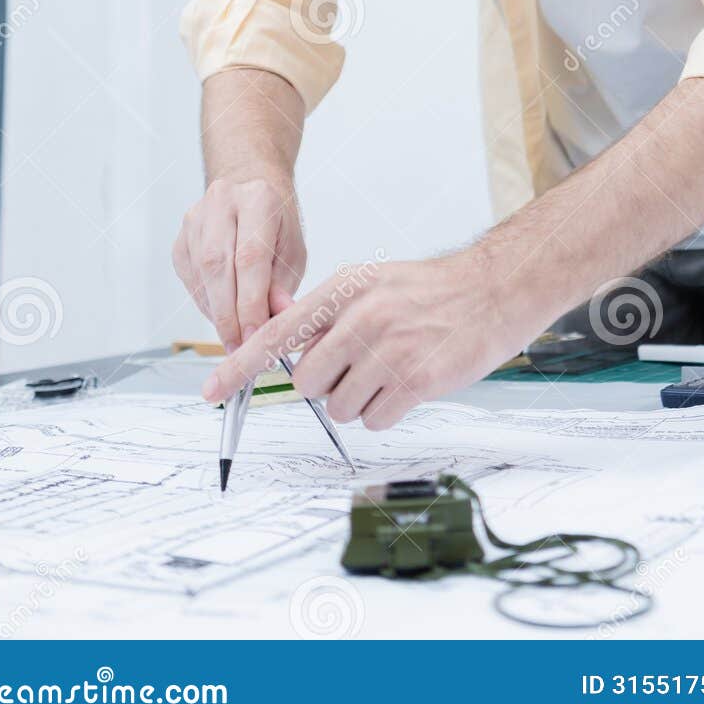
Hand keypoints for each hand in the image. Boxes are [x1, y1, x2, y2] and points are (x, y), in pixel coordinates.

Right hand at [172, 176, 305, 352]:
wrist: (250, 188)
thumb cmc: (276, 222)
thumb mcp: (293, 250)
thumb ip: (282, 286)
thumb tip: (272, 323)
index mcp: (257, 199)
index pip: (250, 257)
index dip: (250, 303)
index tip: (255, 337)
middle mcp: (222, 202)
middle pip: (218, 267)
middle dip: (230, 315)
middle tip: (240, 348)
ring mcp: (196, 218)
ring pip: (201, 275)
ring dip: (217, 313)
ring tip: (234, 336)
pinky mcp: (181, 238)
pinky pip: (190, 279)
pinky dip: (206, 304)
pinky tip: (221, 314)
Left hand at [201, 249, 538, 428]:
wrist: (492, 291)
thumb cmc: (430, 292)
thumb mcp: (371, 284)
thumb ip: (329, 315)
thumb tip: (291, 356)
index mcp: (343, 290)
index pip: (277, 334)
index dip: (240, 367)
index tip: (212, 391)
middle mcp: (360, 317)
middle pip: (308, 383)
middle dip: (327, 386)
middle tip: (360, 367)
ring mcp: (388, 350)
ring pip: (340, 407)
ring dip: (361, 400)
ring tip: (392, 370)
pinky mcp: (415, 381)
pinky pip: (375, 419)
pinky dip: (387, 411)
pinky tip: (410, 382)